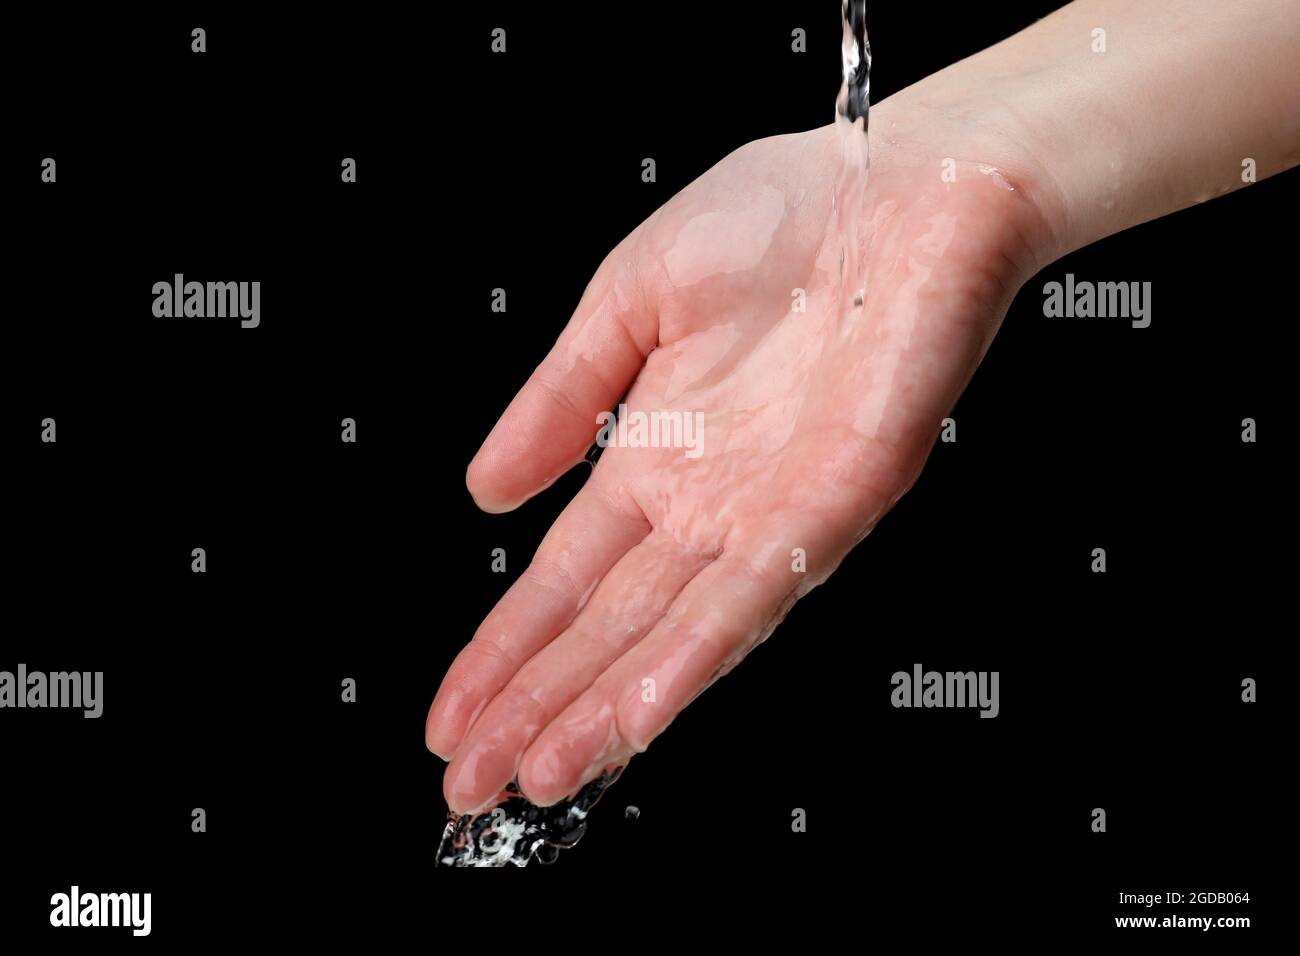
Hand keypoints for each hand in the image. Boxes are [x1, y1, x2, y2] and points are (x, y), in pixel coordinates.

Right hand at [425, 99, 1058, 814]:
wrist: (900, 173)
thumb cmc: (780, 214)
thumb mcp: (628, 299)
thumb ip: (558, 401)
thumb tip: (481, 493)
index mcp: (657, 455)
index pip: (568, 577)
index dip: (507, 647)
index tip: (451, 714)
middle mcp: (711, 502)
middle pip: (611, 628)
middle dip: (538, 705)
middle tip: (471, 782)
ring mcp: (774, 511)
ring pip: (677, 635)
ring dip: (606, 711)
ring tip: (540, 777)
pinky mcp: (840, 498)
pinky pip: (760, 593)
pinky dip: (696, 656)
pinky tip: (641, 714)